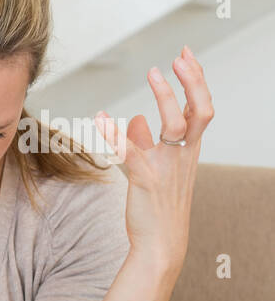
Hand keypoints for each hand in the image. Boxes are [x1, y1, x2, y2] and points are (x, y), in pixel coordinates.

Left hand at [94, 44, 213, 277]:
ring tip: (154, 72)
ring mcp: (167, 167)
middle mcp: (183, 156)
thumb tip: (135, 121)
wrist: (160, 244)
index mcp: (187, 152)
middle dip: (193, 81)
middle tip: (180, 57)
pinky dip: (115, 134)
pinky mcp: (145, 180)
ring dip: (165, 97)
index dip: (195, 81)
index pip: (201, 109)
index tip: (186, 56)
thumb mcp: (154, 170)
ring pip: (175, 125)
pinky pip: (131, 152)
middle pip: (200, 111)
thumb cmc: (157, 208)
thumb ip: (145, 144)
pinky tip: (100, 117)